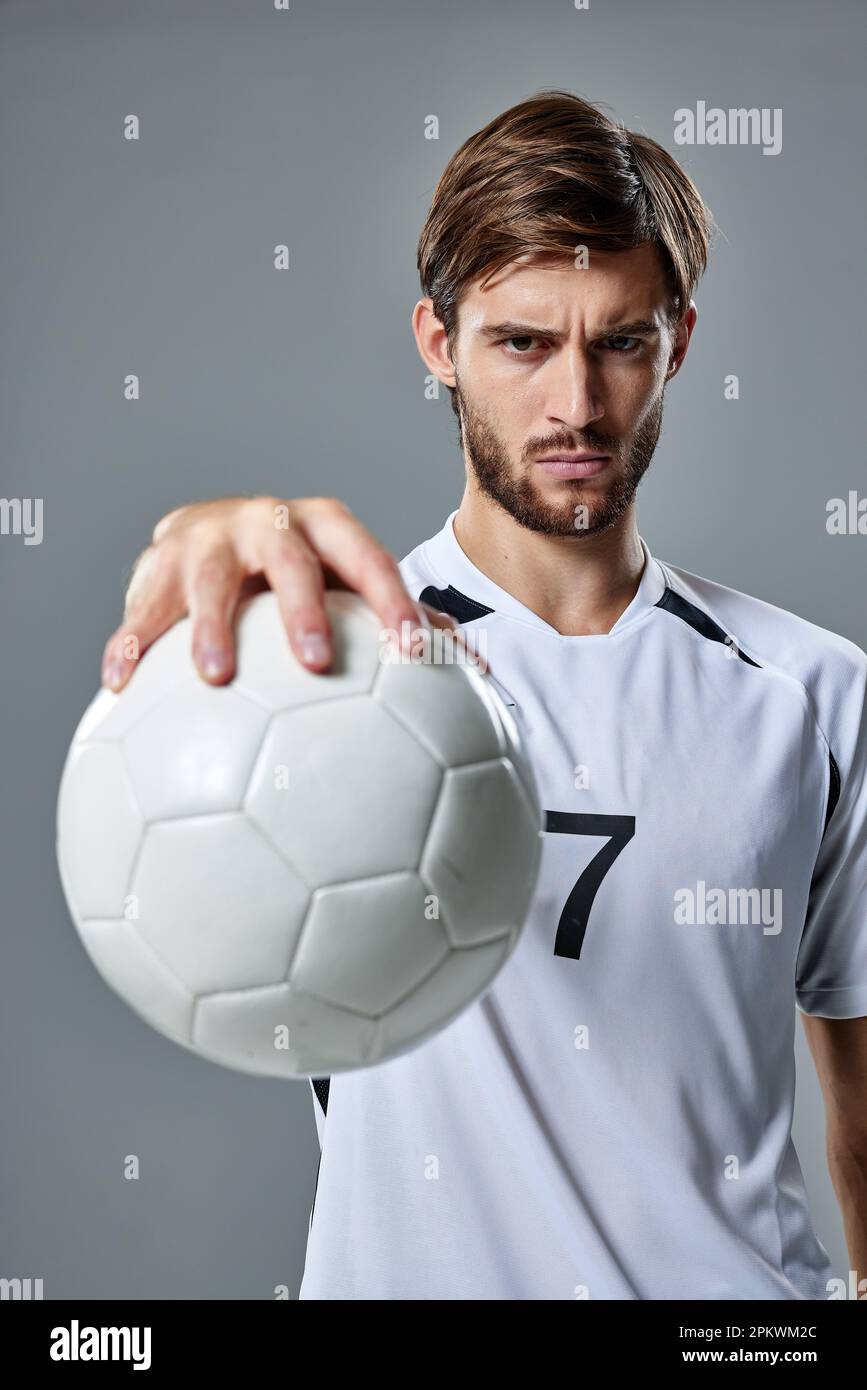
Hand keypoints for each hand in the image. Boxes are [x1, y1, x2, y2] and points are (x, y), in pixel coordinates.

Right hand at [101, 495, 456, 689]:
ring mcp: (208, 541)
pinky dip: (131, 643)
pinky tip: (120, 683)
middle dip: (302, 608)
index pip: (368, 559)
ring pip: (208, 580)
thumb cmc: (305, 572)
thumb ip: (403, 617)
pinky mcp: (156, 566)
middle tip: (315, 663)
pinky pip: (141, 608)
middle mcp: (268, 524)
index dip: (392, 602)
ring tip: (214, 678)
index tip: (413, 654)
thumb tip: (479, 671)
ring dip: (210, 628)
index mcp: (326, 528)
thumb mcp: (349, 580)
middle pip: (288, 560)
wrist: (216, 530)